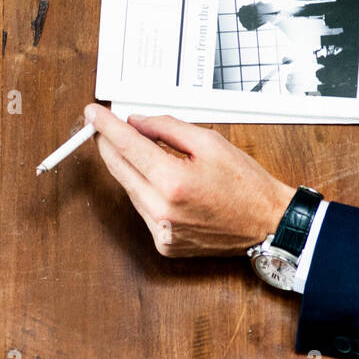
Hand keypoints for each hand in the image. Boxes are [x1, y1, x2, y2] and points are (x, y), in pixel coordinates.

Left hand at [86, 104, 296, 257]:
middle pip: (118, 169)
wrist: (266, 222)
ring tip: (145, 152)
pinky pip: (142, 209)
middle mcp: (162, 210)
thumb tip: (137, 123)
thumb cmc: (245, 184)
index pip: (127, 146)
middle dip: (109, 145)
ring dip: (130, 168)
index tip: (93, 114)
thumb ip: (167, 128)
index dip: (106, 127)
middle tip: (104, 127)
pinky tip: (162, 183)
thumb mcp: (210, 142)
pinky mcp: (163, 243)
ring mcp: (160, 231)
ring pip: (129, 189)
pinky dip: (145, 191)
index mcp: (174, 181)